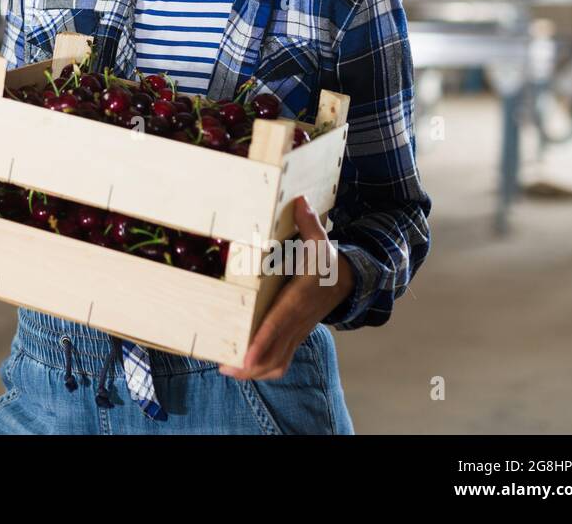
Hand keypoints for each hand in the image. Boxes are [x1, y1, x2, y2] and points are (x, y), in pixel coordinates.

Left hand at [218, 195, 353, 381]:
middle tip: (223, 366)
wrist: (348, 281)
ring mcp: (298, 332)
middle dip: (251, 364)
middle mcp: (299, 320)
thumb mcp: (321, 240)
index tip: (245, 354)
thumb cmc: (328, 261)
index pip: (280, 322)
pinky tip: (243, 368)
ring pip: (278, 361)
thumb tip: (299, 201)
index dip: (263, 340)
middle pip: (276, 351)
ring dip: (254, 371)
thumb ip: (309, 223)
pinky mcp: (296, 337)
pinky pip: (282, 361)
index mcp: (301, 298)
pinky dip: (263, 369)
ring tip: (227, 369)